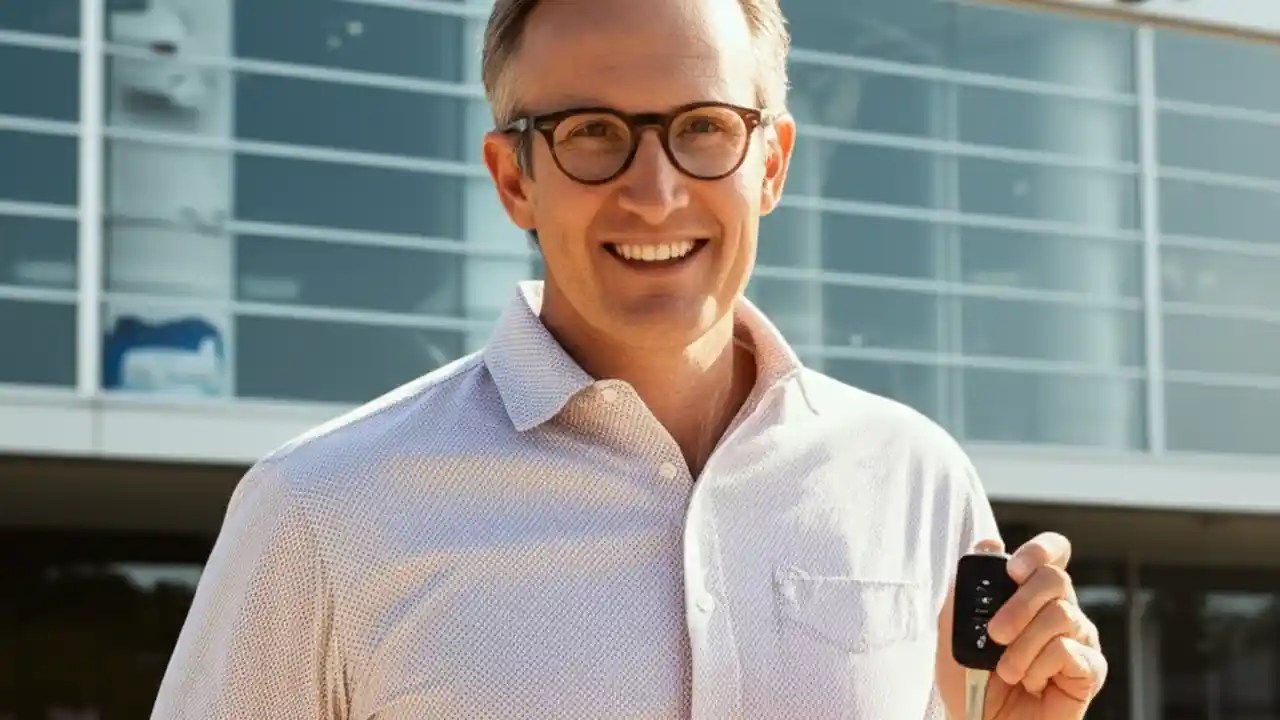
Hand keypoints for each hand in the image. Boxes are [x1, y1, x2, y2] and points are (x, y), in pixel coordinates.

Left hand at [976, 532, 1106, 718]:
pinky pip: (1068, 650)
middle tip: (995, 634)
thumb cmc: (969, 681)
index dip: (1039, 549)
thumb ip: (967, 588)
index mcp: (1029, 594)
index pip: (1052, 551)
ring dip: (1023, 646)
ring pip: (1061, 614)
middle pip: (1056, 577)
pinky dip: (1039, 668)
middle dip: (1019, 605)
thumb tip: (989, 544)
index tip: (1013, 570)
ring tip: (1007, 672)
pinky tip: (1032, 685)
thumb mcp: (954, 630)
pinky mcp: (1091, 669)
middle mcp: (1059, 609)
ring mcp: (1079, 638)